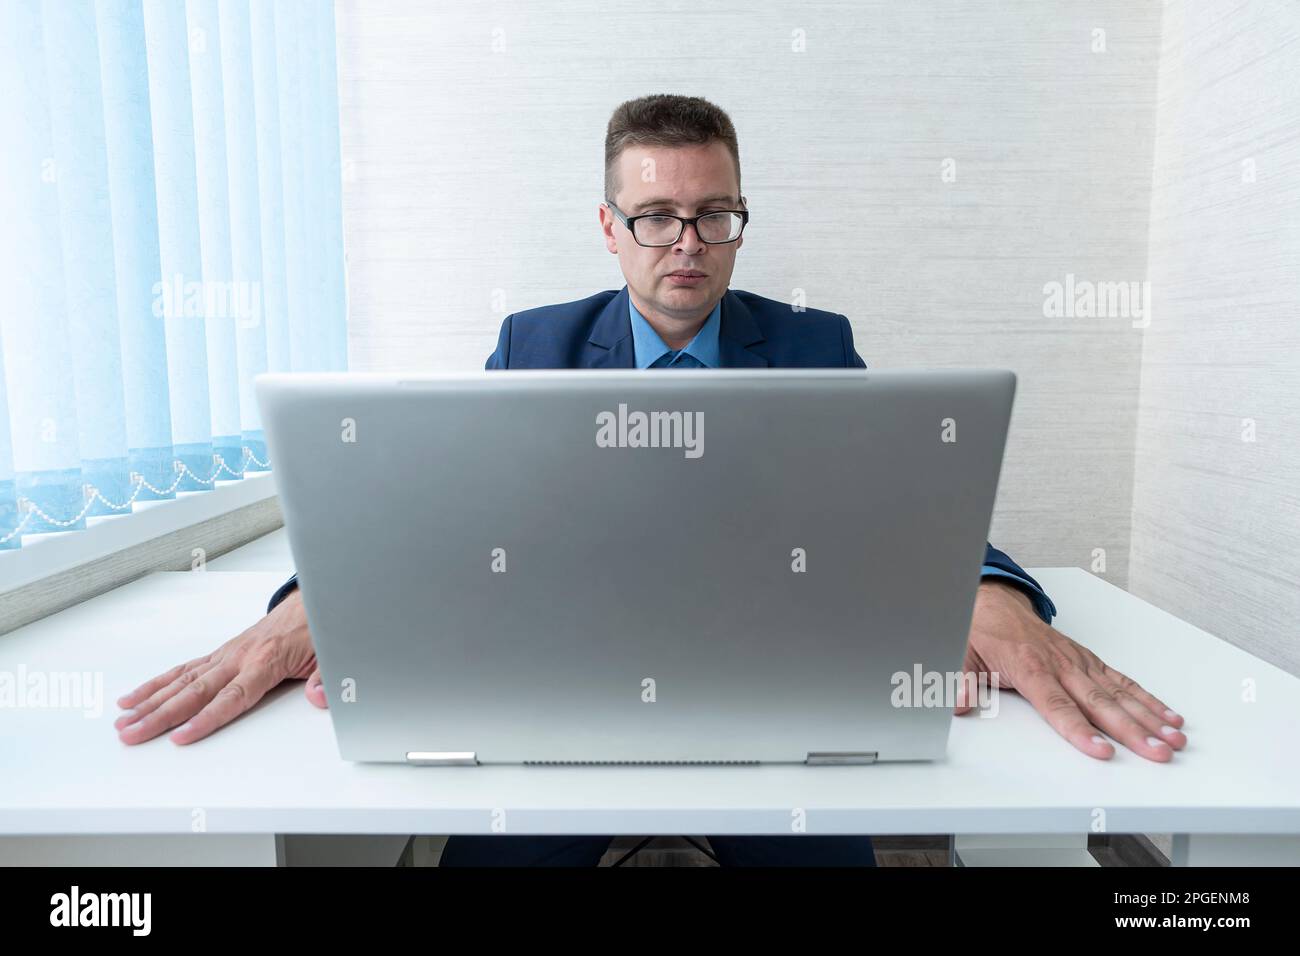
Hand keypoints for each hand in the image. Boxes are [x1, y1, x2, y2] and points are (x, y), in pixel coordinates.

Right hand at [115, 589, 327, 745]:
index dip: (206, 719)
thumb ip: (325, 681)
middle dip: (161, 716)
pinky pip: (184, 669)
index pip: (232, 697)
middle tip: (132, 734)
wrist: (313, 601)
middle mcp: (239, 657)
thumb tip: (318, 698)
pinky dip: (158, 683)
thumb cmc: (319, 630)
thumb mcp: (332, 657)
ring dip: (150, 702)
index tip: (181, 737)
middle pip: (195, 691)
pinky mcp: (221, 653)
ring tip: (123, 721)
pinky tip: (136, 697)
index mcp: (265, 661)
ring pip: (182, 680)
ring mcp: (226, 654)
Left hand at [955, 579, 1186, 761]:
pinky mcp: (1088, 660)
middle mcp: (1060, 664)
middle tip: (1157, 752)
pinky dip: (1147, 698)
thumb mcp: (959, 655)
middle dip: (1132, 730)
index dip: (1080, 729)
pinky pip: (1122, 680)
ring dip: (1149, 717)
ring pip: (1118, 693)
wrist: (994, 602)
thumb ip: (960, 682)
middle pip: (1099, 703)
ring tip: (1174, 739)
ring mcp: (1078, 661)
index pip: (1057, 705)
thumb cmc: (980, 631)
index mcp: (1029, 666)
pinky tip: (1168, 715)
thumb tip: (958, 705)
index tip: (1102, 750)